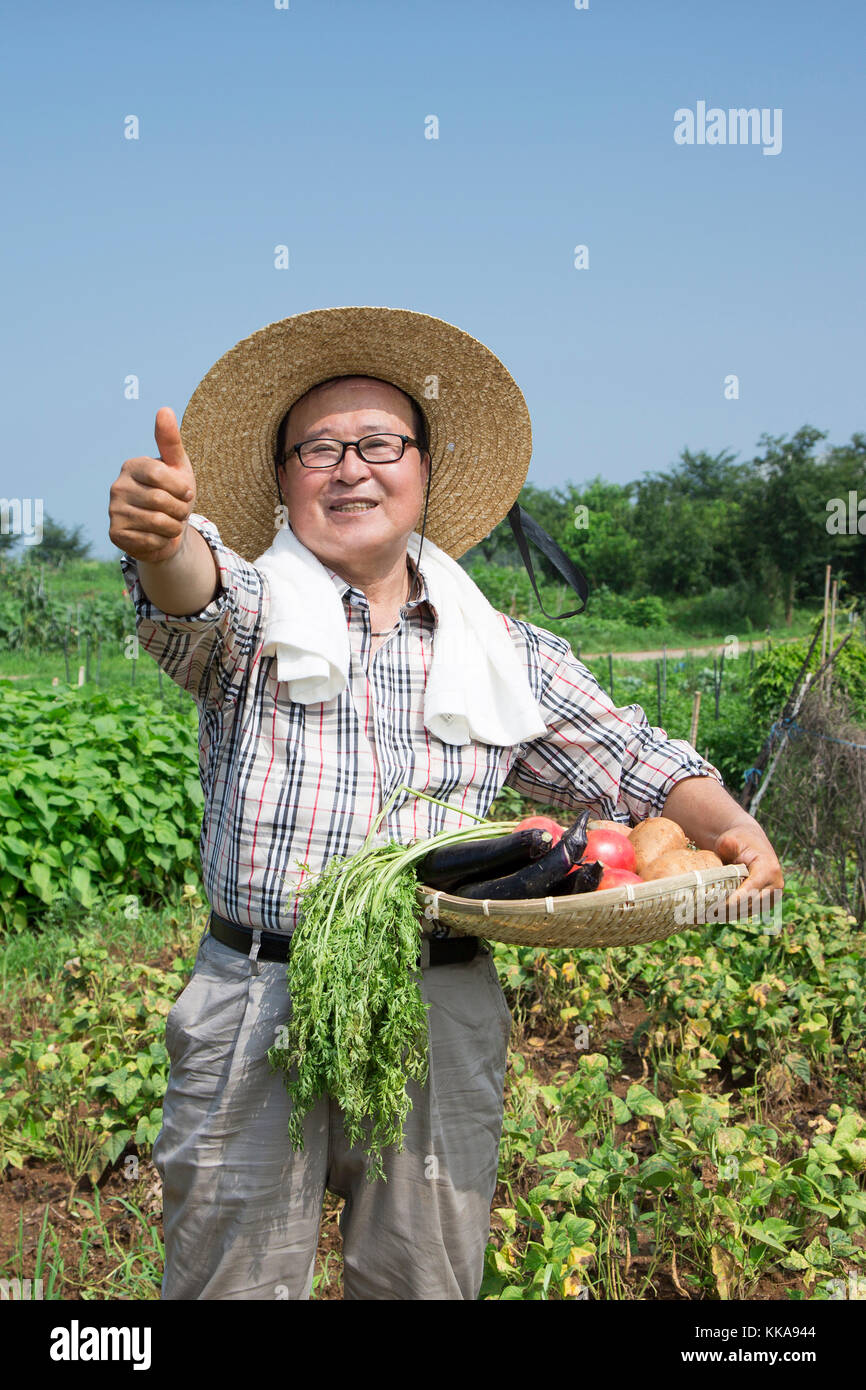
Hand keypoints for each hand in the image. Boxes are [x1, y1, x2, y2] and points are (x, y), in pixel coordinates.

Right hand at [109, 407, 196, 562]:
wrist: (168, 532)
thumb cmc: (175, 495)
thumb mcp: (178, 467)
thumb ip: (170, 441)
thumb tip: (164, 409)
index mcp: (132, 466)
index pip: (159, 474)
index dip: (181, 488)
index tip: (186, 493)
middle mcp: (118, 486)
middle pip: (160, 500)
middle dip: (180, 510)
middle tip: (179, 512)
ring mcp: (113, 511)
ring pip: (157, 522)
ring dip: (174, 526)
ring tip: (170, 523)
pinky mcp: (115, 534)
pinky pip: (150, 540)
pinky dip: (162, 541)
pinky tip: (158, 536)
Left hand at [714, 822, 784, 926]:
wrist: (749, 845)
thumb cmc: (738, 842)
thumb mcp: (732, 840)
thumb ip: (728, 844)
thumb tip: (725, 846)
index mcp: (769, 868)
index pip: (753, 887)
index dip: (739, 897)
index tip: (723, 905)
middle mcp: (775, 883)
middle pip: (753, 902)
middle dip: (731, 908)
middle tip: (710, 912)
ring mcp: (773, 895)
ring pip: (751, 910)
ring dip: (732, 914)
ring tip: (710, 916)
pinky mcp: (767, 902)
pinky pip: (750, 912)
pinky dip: (735, 914)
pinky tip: (718, 915)